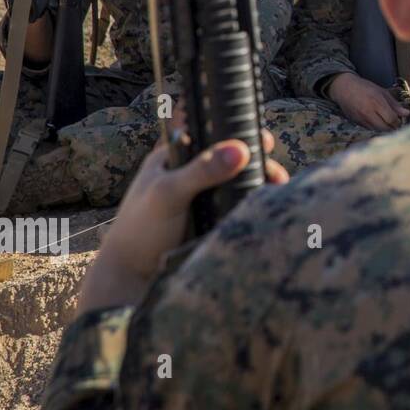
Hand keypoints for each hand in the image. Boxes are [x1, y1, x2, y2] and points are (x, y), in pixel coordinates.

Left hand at [77, 130, 288, 313]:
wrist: (132, 279)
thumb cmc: (139, 230)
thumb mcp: (168, 194)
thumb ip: (202, 171)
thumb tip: (240, 150)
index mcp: (175, 156)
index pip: (212, 133)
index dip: (238, 131)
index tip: (262, 140)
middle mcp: (193, 173)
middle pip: (234, 158)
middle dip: (258, 162)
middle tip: (275, 173)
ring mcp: (205, 197)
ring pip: (241, 182)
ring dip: (261, 183)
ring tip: (277, 190)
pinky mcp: (215, 220)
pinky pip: (241, 205)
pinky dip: (256, 203)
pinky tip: (269, 207)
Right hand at [328, 72, 409, 130]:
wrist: (344, 88)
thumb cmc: (365, 88)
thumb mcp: (382, 92)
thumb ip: (395, 104)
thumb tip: (407, 113)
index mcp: (377, 102)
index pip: (392, 119)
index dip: (398, 122)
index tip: (400, 120)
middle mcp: (369, 112)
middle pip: (385, 128)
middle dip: (393, 128)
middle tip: (396, 124)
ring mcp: (361, 118)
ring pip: (378, 131)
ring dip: (385, 130)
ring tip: (388, 124)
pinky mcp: (356, 123)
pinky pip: (370, 130)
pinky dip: (376, 129)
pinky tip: (378, 123)